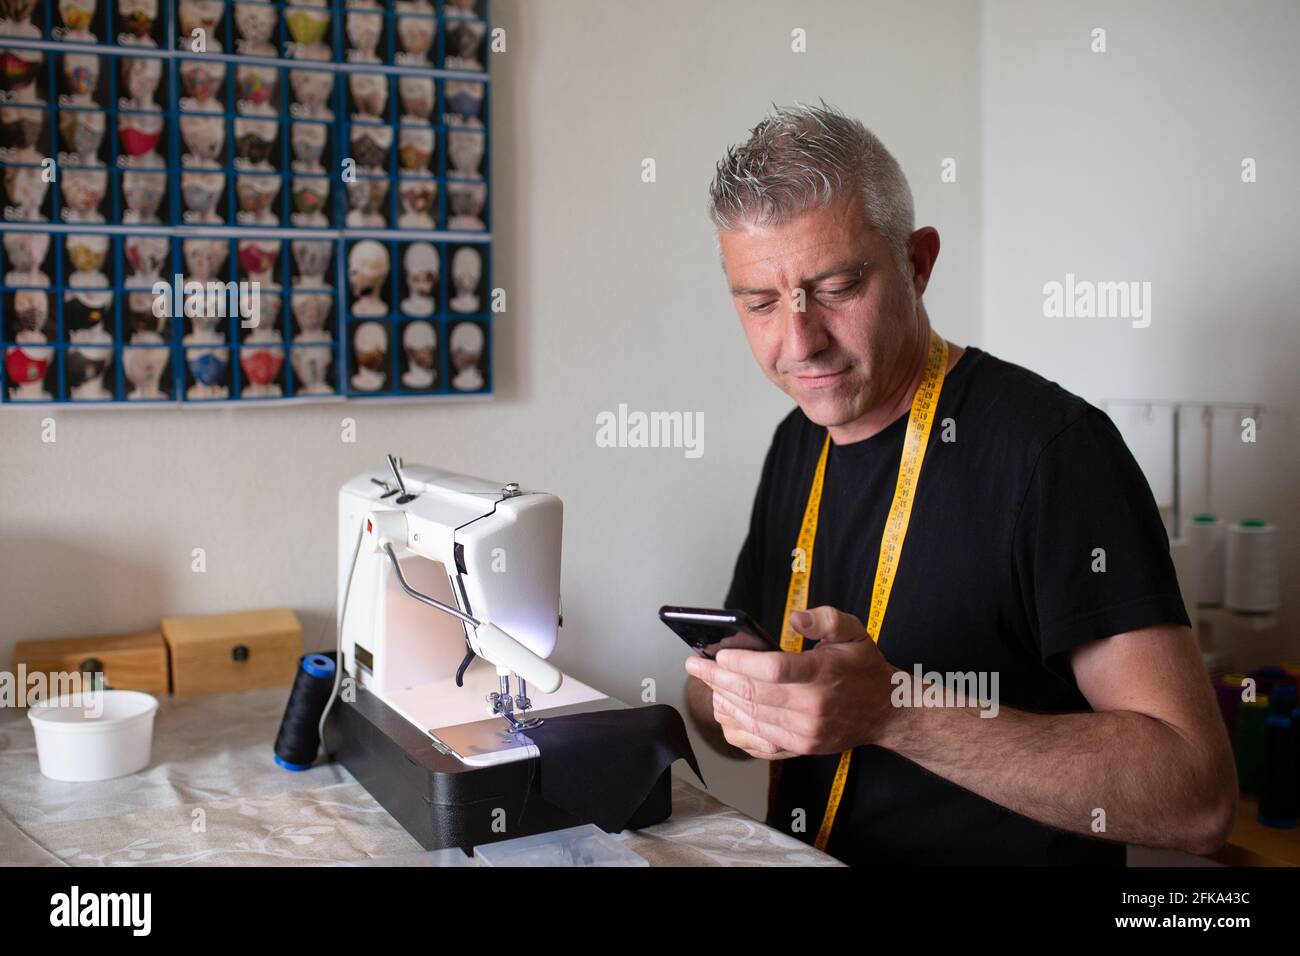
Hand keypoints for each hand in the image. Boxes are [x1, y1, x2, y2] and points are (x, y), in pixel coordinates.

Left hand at [683, 606, 900, 758]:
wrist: (885, 711)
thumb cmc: (863, 667)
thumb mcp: (853, 631)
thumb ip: (825, 619)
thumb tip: (795, 618)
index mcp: (822, 675)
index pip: (772, 669)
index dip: (740, 662)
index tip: (718, 654)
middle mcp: (812, 708)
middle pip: (753, 694)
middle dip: (716, 678)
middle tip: (695, 664)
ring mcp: (804, 732)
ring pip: (751, 718)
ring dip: (722, 700)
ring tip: (706, 683)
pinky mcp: (800, 748)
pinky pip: (758, 742)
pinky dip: (735, 727)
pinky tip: (724, 710)